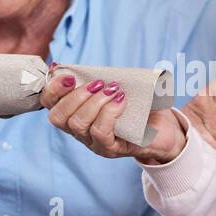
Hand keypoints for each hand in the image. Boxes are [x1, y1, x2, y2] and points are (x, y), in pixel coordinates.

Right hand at [40, 70, 186, 163]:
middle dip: (74, 96)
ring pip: (77, 124)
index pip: (50, 104)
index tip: (68, 75)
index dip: (52, 89)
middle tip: (98, 83)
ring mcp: (93, 143)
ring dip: (94, 102)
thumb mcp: (124, 85)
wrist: (166, 129)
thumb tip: (101, 65)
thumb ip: (110, 74)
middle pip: (57, 117)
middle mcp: (80, 131)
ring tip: (114, 90)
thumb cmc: (143, 105)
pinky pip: (100, 132)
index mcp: (76, 112)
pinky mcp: (110, 150)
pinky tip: (122, 101)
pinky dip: (109, 112)